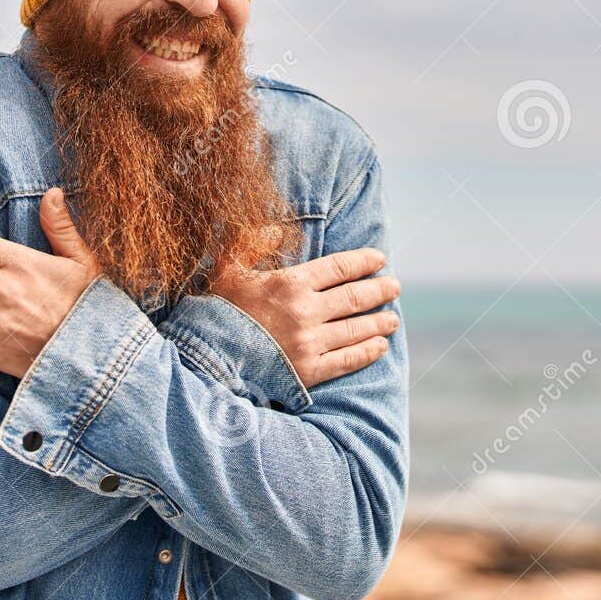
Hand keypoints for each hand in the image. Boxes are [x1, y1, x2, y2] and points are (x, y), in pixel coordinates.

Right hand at [213, 248, 400, 388]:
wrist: (205, 358)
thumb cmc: (216, 310)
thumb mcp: (227, 268)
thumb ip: (252, 242)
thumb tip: (278, 228)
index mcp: (290, 283)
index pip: (339, 267)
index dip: (363, 261)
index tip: (379, 259)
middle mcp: (306, 311)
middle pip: (354, 297)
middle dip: (379, 290)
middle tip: (394, 287)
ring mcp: (310, 343)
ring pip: (356, 328)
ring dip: (379, 322)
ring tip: (393, 318)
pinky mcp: (309, 371)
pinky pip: (347, 359)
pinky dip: (368, 352)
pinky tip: (380, 346)